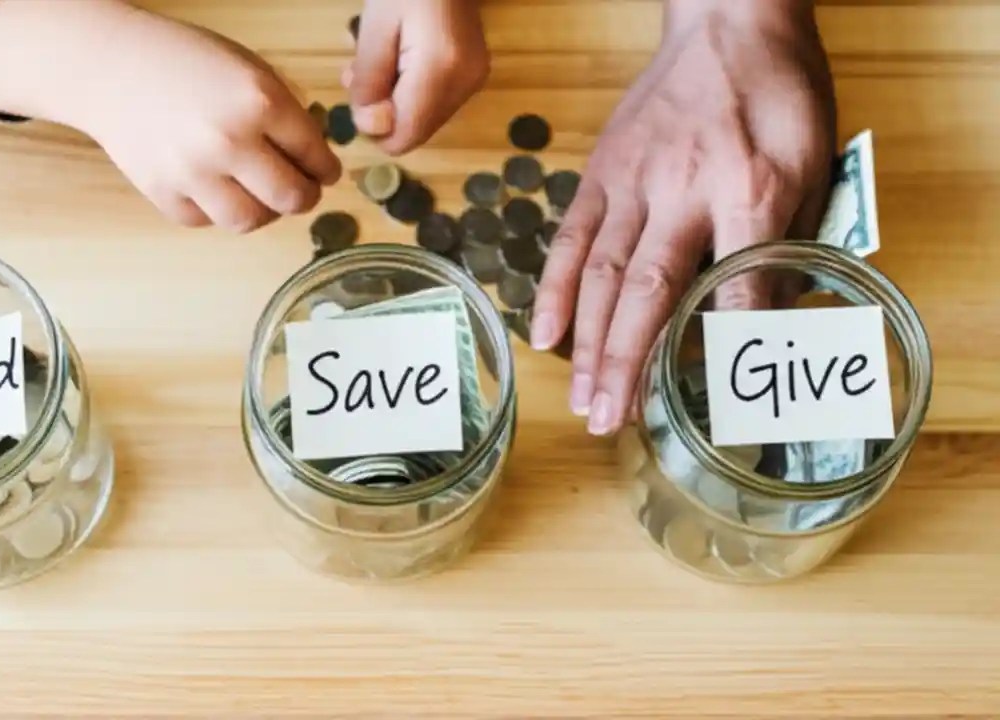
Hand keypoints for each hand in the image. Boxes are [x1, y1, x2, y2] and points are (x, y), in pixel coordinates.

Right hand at [0, 0, 341, 232]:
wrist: (112, 66)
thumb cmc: (186, 62)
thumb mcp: (248, 69)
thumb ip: (284, 112)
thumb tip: (313, 160)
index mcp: (260, 101)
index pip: (315, 156)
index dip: (325, 169)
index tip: (324, 174)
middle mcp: (230, 141)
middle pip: (291, 198)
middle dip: (303, 197)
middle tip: (300, 192)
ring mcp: (194, 173)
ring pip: (250, 221)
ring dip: (263, 212)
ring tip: (259, 195)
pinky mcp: (164, 194)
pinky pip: (206, 221)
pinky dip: (216, 209)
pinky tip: (214, 186)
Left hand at [344, 0, 489, 153]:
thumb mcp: (374, 28)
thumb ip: (370, 82)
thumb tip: (371, 127)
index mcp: (441, 72)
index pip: (403, 137)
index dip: (372, 125)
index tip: (359, 85)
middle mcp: (465, 85)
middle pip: (413, 133)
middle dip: (381, 111)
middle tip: (361, 71)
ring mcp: (474, 81)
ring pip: (422, 122)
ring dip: (393, 101)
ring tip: (378, 61)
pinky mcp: (473, 76)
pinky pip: (433, 105)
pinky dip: (410, 93)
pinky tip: (399, 61)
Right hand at [531, 0, 835, 435]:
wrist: (728, 23)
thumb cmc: (778, 94)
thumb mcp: (814, 164)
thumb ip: (790, 244)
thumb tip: (768, 322)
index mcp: (750, 186)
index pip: (737, 281)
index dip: (724, 347)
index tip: (710, 406)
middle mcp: (684, 188)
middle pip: (651, 290)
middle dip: (628, 363)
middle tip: (613, 423)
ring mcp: (632, 180)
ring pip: (605, 274)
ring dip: (591, 343)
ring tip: (584, 401)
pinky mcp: (600, 172)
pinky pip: (571, 237)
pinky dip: (555, 289)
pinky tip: (546, 336)